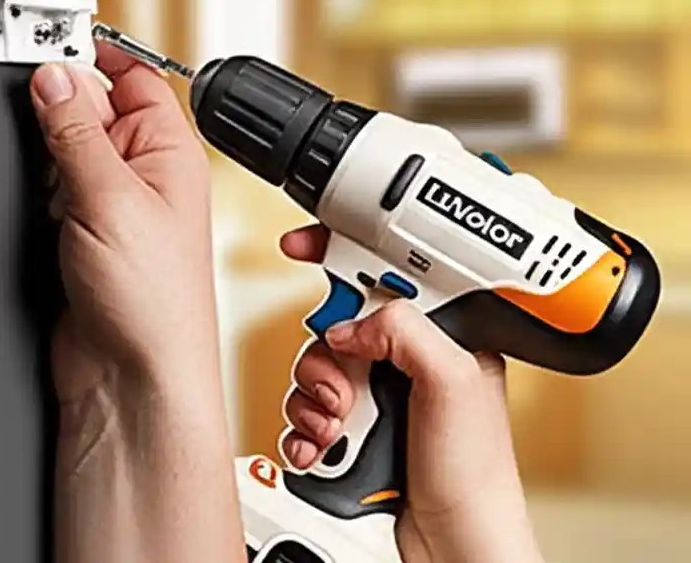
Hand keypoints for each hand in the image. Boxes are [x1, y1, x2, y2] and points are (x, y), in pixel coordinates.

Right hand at [29, 45, 217, 405]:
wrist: (128, 381)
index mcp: (169, 151)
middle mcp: (140, 175)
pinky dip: (31, 192)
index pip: (129, 76)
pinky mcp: (73, 236)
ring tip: (49, 187)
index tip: (47, 46)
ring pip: (60, 151)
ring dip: (43, 158)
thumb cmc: (156, 307)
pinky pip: (44, 192)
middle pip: (87, 109)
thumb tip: (53, 77)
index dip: (90, 58)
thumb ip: (75, 132)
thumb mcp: (110, 200)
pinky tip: (35, 208)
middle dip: (57, 113)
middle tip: (39, 126)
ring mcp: (105, 206)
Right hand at [278, 225, 543, 562]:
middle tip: (341, 392)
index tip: (300, 245)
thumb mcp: (455, 380)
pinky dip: (302, 434)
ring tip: (336, 431)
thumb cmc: (476, 473)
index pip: (385, 275)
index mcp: (438, 337)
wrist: (452, 542)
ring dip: (311, 404)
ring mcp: (375, 401)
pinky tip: (320, 451)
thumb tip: (350, 322)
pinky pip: (302, 416)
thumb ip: (404, 329)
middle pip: (331, 328)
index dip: (338, 253)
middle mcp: (403, 364)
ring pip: (311, 374)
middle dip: (322, 360)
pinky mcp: (350, 435)